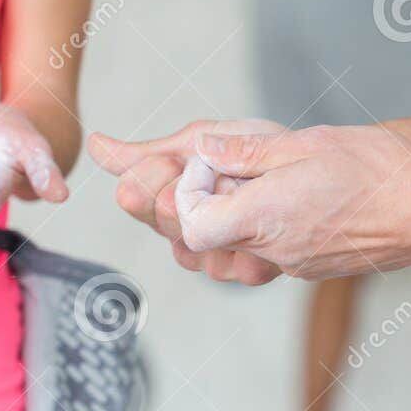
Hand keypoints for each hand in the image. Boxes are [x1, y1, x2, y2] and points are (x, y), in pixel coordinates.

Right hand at [88, 120, 286, 285]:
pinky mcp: (246, 270)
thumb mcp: (201, 140)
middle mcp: (185, 228)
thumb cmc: (257, 151)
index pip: (136, 196)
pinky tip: (261, 229)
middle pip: (164, 222)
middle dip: (187, 197)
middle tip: (209, 178)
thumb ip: (148, 152)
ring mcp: (213, 252)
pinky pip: (233, 269)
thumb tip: (95, 145)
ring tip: (244, 197)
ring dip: (220, 221)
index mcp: (167, 195)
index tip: (168, 164)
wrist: (316, 172)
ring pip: (192, 252)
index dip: (148, 182)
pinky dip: (248, 249)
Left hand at [174, 124, 410, 279]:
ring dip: (246, 208)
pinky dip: (273, 221)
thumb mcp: (307, 143)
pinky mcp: (314, 267)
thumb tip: (204, 150)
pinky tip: (304, 193)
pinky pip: (275, 247)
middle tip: (243, 163)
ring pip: (245, 241)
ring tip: (280, 174)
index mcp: (265, 218)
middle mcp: (275, 251)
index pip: (192, 226)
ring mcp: (296, 264)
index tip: (215, 164)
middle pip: (215, 235)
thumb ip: (248, 151)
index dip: (190, 193)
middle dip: (216, 197)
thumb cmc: (380, 171)